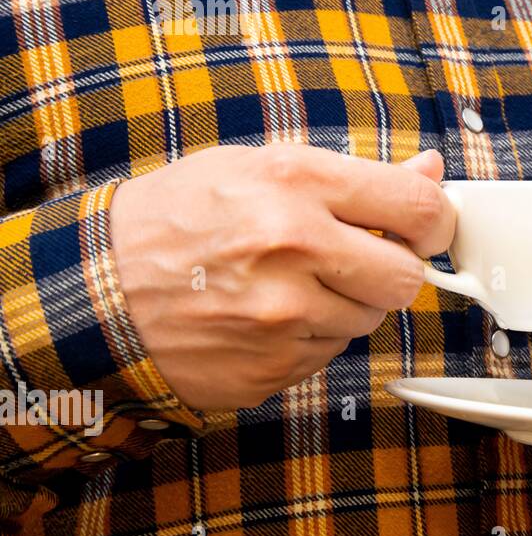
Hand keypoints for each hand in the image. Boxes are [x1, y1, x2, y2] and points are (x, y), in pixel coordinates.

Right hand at [110, 144, 452, 411]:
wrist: (93, 289)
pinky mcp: (271, 368)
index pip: (418, 207)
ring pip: (368, 319)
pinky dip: (309, 337)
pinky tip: (264, 316)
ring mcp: (283, 317)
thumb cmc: (176, 218)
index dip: (435, 219)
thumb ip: (354, 176)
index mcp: (297, 183)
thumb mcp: (258, 168)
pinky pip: (327, 353)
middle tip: (354, 258)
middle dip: (391, 269)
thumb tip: (430, 170)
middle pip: (406, 277)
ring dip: (345, 304)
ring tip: (288, 283)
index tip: (427, 225)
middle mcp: (295, 248)